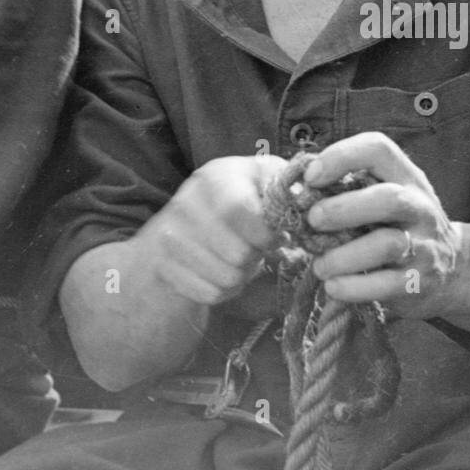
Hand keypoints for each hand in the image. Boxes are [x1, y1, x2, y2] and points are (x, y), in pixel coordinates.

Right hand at [132, 154, 285, 307]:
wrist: (184, 224)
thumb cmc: (240, 200)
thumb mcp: (263, 183)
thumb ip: (288, 190)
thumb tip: (307, 205)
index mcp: (216, 176)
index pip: (238, 210)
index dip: (264, 233)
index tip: (272, 237)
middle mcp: (186, 202)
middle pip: (237, 253)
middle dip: (255, 258)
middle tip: (253, 250)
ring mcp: (170, 235)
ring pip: (226, 278)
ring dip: (241, 276)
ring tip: (237, 260)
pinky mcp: (162, 265)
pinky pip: (209, 294)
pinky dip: (224, 291)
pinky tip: (220, 272)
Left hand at [301, 132, 464, 318]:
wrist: (454, 269)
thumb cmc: (401, 227)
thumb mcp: (387, 197)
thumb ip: (351, 190)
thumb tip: (294, 193)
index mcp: (407, 177)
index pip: (379, 149)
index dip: (341, 156)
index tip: (311, 177)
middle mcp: (420, 207)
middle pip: (388, 199)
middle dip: (343, 209)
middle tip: (312, 221)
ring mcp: (424, 245)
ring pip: (387, 245)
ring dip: (342, 256)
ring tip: (320, 266)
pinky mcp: (420, 281)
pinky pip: (385, 285)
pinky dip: (353, 287)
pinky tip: (334, 286)